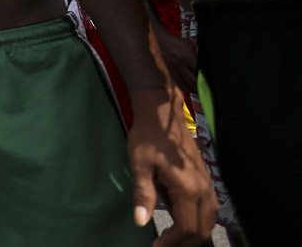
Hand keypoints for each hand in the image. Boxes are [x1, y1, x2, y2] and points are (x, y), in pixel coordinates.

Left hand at [127, 88, 217, 245]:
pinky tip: (181, 223)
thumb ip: (143, 194)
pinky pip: (209, 209)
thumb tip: (140, 220)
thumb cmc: (147, 138)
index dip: (172, 243)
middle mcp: (203, 189)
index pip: (187, 228)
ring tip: (171, 240)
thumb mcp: (140, 165)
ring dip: (193, 235)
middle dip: (184, 244)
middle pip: (202, 229)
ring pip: (208, 220)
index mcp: (188, 188)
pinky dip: (198, 222)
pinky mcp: (205, 180)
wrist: (162, 115)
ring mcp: (207, 184)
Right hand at [155, 29, 197, 93]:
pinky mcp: (169, 71)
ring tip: (195, 91)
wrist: (162, 41)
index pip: (198, 73)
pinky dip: (182, 87)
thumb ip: (196, 56)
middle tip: (203, 91)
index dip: (203, 79)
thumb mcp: (190, 46)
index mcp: (188, 58)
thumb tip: (202, 67)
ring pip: (184, 84)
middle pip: (192, 81)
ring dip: (190, 89)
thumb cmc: (178, 42)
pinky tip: (186, 89)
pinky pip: (176, 82)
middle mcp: (181, 66)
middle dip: (198, 87)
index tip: (208, 83)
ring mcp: (174, 70)